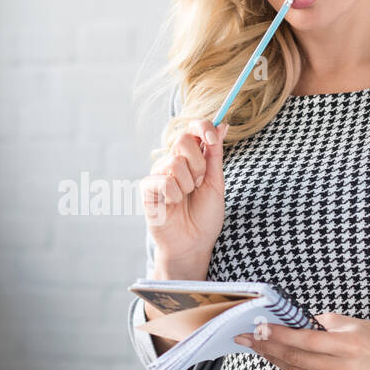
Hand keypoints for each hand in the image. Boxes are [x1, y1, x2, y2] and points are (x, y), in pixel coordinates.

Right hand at [140, 118, 228, 264]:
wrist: (194, 244)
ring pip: (175, 162)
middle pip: (182, 139)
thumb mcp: (215, 182)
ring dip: (188, 185)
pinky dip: (174, 195)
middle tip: (199, 184)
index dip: (202, 127)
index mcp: (190, 158)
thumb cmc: (204, 216)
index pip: (192, 128)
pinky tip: (172, 205)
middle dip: (199, 164)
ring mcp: (158, 174)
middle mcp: (172, 162)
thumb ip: (215, 154)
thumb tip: (222, 124)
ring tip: (186, 198)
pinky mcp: (147, 189)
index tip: (213, 139)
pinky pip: (164, 181)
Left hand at [234, 312, 369, 369]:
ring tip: (259, 346)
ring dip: (275, 359)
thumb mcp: (345, 322)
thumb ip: (314, 324)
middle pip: (295, 359)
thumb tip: (281, 323)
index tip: (257, 328)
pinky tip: (283, 359)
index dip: (277, 335)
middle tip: (246, 338)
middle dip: (266, 347)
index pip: (304, 340)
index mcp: (348, 346)